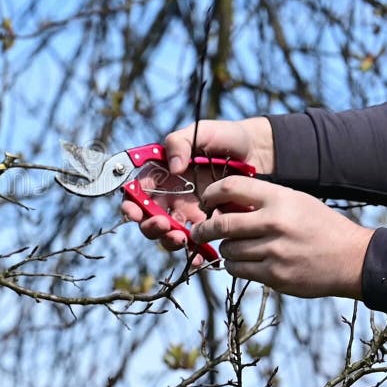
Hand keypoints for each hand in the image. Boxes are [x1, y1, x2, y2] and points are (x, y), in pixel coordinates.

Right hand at [121, 117, 274, 262]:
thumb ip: (180, 143)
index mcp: (160, 174)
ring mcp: (186, 211)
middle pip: (148, 218)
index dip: (130, 204)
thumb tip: (173, 168)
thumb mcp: (200, 131)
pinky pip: (195, 242)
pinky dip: (194, 252)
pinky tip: (200, 255)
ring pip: (168, 234)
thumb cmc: (224, 137)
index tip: (134, 211)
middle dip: (150, 226)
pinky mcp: (206, 223)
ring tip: (181, 239)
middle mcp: (169, 195)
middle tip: (162, 224)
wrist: (255, 151)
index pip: (136, 192)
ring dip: (169, 240)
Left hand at [192, 176, 372, 298]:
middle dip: (203, 229)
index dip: (211, 194)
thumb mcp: (295, 201)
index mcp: (280, 199)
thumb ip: (261, 201)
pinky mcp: (275, 275)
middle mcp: (275, 223)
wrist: (353, 259)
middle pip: (221, 224)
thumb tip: (221, 205)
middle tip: (198, 231)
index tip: (205, 202)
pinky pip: (238, 270)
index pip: (231, 187)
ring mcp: (275, 251)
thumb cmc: (320, 226)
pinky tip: (242, 262)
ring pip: (228, 249)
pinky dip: (234, 265)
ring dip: (224, 249)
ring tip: (232, 246)